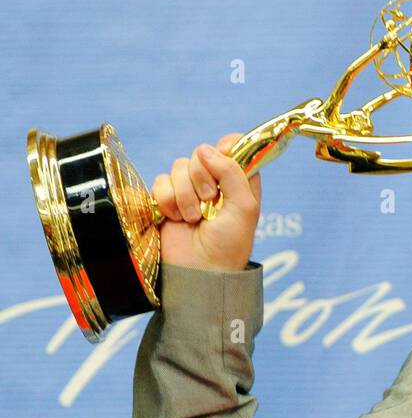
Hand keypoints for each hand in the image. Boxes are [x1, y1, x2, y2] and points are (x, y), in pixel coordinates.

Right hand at [151, 133, 261, 272]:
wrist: (200, 271)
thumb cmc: (228, 245)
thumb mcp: (245, 209)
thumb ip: (232, 173)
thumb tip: (206, 149)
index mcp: (239, 183)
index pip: (234, 146)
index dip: (227, 146)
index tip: (223, 153)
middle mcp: (215, 183)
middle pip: (202, 153)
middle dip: (202, 177)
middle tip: (209, 201)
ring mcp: (190, 191)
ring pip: (179, 166)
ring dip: (185, 194)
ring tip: (193, 218)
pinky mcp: (168, 199)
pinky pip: (161, 181)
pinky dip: (167, 199)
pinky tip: (176, 218)